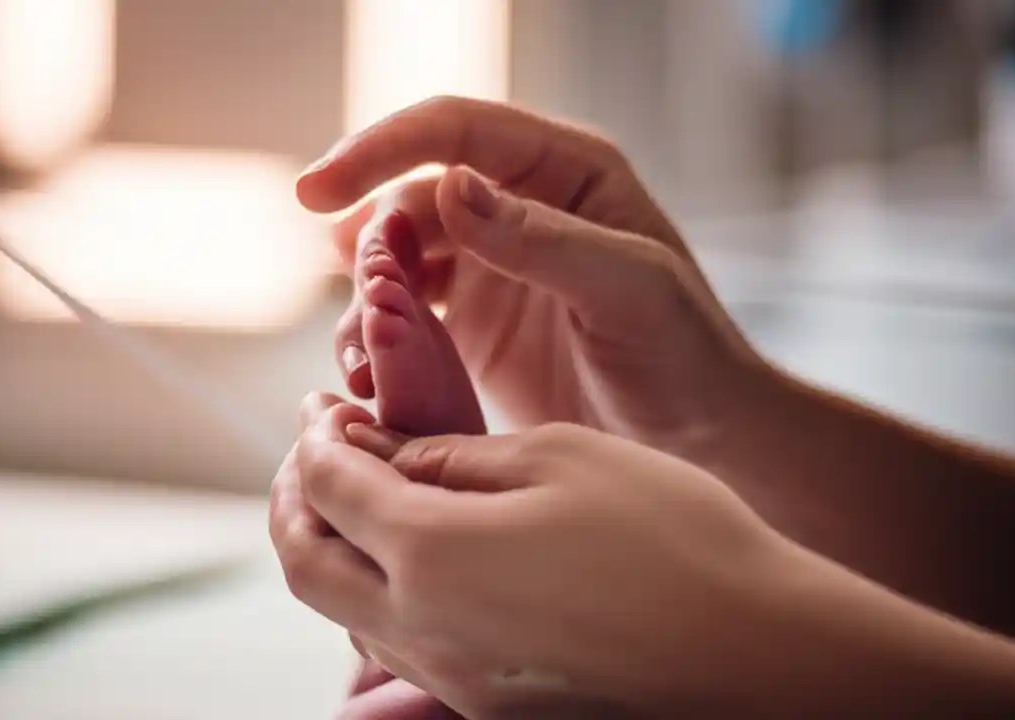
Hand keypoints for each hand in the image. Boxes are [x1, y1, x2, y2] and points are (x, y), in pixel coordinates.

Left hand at [272, 402, 1014, 718]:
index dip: (315, 436)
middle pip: (303, 562)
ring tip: (356, 495)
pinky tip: (418, 554)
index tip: (324, 405)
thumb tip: (386, 452)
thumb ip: (455, 456)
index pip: (327, 484)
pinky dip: (377, 590)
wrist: (761, 655)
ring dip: (328, 546)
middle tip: (314, 450)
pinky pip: (397, 644)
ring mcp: (453, 678)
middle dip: (293, 497)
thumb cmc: (675, 538)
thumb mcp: (561, 458)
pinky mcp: (487, 707)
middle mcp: (423, 629)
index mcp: (432, 553)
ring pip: (341, 612)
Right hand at [308, 97, 767, 457]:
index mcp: (565, 172)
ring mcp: (492, 266)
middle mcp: (519, 208)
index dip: (378, 150)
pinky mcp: (472, 326)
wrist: (699, 443)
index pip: (453, 131)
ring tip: (363, 361)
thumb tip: (450, 186)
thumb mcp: (628, 290)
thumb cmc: (686, 358)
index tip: (315, 192)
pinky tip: (372, 380)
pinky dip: (376, 341)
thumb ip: (542, 239)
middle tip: (367, 311)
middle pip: (410, 198)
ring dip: (365, 301)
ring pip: (395, 259)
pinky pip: (402, 315)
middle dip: (370, 247)